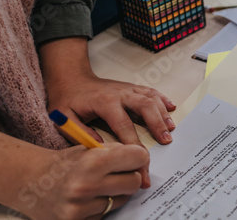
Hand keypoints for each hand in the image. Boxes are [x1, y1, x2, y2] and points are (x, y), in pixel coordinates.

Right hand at [19, 142, 149, 219]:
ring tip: (98, 187)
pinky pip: (105, 214)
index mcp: (93, 161)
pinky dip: (101, 207)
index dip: (138, 157)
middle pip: (135, 182)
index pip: (138, 158)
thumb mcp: (89, 149)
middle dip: (130, 176)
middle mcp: (87, 186)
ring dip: (116, 194)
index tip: (134, 159)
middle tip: (118, 173)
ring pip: (122, 200)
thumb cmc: (65, 163)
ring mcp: (81, 208)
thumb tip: (144, 162)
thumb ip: (117, 153)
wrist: (30, 182)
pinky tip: (87, 200)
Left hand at [39, 38, 175, 187]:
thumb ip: (82, 133)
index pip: (123, 124)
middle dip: (157, 125)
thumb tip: (102, 148)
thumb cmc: (67, 100)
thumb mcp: (65, 118)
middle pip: (144, 107)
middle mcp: (120, 93)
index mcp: (104, 102)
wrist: (71, 79)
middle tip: (166, 142)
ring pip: (151, 98)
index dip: (133, 142)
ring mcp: (128, 88)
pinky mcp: (131, 87)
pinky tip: (171, 108)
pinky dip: (162, 99)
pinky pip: (151, 91)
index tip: (140, 158)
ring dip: (162, 113)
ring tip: (171, 130)